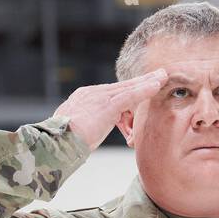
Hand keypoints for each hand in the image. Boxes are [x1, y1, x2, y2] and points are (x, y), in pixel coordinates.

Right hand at [52, 69, 167, 151]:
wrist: (55, 142)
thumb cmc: (62, 143)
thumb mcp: (73, 131)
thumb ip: (83, 128)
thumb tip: (86, 136)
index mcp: (83, 98)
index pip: (111, 94)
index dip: (128, 91)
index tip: (140, 87)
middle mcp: (91, 93)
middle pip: (122, 86)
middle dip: (141, 81)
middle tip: (157, 74)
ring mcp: (99, 98)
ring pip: (128, 88)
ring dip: (147, 82)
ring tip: (162, 77)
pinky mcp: (107, 106)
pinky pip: (130, 95)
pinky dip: (145, 90)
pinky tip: (156, 85)